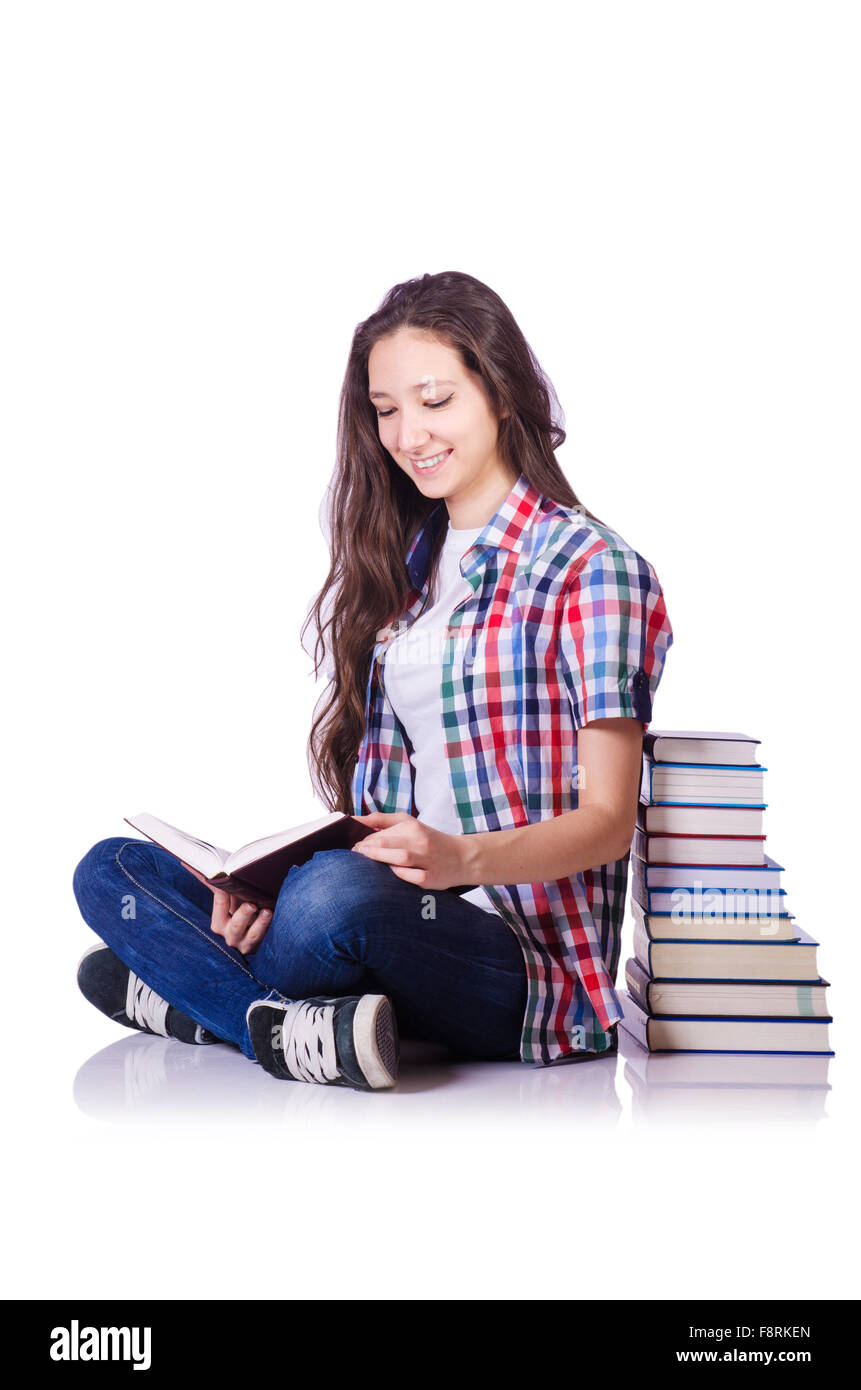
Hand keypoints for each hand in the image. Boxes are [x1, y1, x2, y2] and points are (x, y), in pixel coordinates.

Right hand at [179, 861, 272, 954]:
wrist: (251, 940)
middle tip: (251, 905)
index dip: (223, 888)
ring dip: (261, 924)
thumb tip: (197, 866)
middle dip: (243, 915)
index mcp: (218, 922)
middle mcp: (231, 935)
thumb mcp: (228, 903)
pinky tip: (278, 918)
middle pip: (237, 925)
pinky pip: (269, 939)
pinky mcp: (262, 947)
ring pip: (254, 935)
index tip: (229, 875)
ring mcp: (247, 943)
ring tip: (268, 912)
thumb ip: (217, 887)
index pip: (220, 902)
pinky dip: (273, 928)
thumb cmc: (238, 915)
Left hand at [350, 812, 474, 890]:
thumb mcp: (409, 822)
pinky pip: (412, 877)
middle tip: (356, 854)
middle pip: (388, 843)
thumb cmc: (430, 840)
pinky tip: (390, 873)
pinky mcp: (430, 878)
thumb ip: (381, 820)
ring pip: (400, 858)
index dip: (364, 840)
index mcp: (413, 827)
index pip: (381, 833)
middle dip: (367, 849)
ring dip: (379, 859)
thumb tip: (355, 820)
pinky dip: (399, 874)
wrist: (462, 857)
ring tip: (365, 863)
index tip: (354, 845)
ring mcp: (426, 860)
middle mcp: (420, 842)